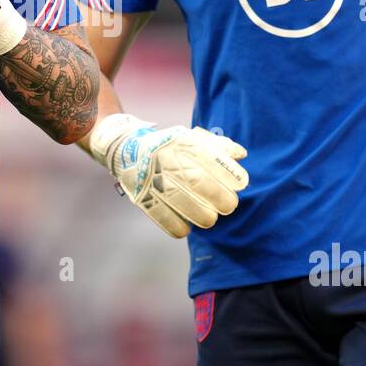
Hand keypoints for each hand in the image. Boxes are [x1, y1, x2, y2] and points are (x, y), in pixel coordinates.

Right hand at [88, 112, 249, 237]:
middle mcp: (166, 157)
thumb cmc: (167, 146)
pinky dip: (177, 225)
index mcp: (180, 142)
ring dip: (201, 214)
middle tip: (229, 205)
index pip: (209, 156)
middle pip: (196, 180)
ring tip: (210, 218)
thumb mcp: (189, 137)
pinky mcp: (140, 195)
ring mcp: (151, 177)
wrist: (125, 148)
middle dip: (219, 196)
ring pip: (180, 200)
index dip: (228, 172)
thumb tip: (241, 154)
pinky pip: (160, 215)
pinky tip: (186, 227)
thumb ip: (216, 145)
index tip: (241, 183)